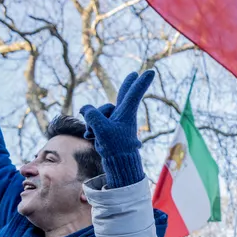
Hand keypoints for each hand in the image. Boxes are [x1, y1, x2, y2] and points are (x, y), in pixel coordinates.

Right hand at [79, 70, 154, 188]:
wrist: (117, 164)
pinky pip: (95, 122)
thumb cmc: (114, 146)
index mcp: (126, 113)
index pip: (133, 94)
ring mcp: (115, 122)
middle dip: (127, 85)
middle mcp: (122, 115)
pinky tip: (91, 137)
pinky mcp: (107, 129)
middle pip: (123, 95)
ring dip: (93, 123)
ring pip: (99, 113)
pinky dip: (91, 129)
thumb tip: (85, 109)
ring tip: (93, 134)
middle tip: (134, 74)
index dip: (140, 82)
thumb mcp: (101, 128)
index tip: (151, 72)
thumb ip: (92, 114)